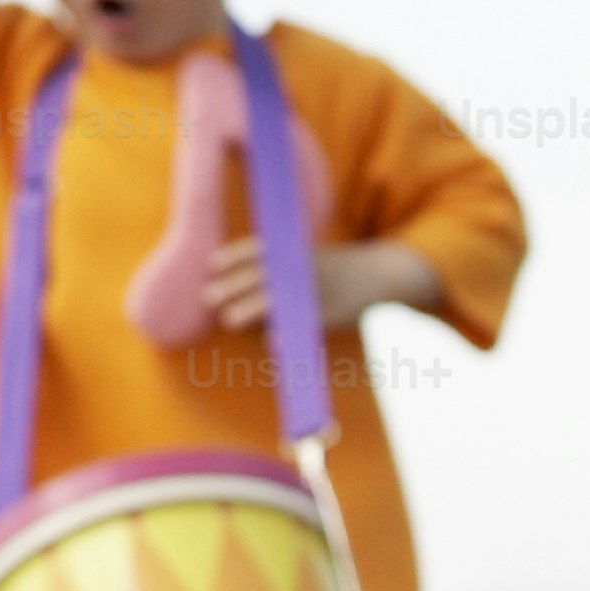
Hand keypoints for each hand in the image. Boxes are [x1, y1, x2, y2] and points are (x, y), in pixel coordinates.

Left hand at [212, 233, 440, 332]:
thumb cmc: (337, 269)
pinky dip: (284, 333)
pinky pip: (302, 325)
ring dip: (250, 309)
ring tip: (228, 320)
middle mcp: (303, 269)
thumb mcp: (308, 257)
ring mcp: (316, 291)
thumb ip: (279, 266)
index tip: (212, 263)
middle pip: (262, 276)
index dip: (235, 255)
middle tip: (209, 296)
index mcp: (296, 253)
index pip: (260, 249)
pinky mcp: (330, 315)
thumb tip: (240, 285)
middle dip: (234, 285)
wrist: (380, 275)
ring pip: (277, 301)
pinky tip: (269, 342)